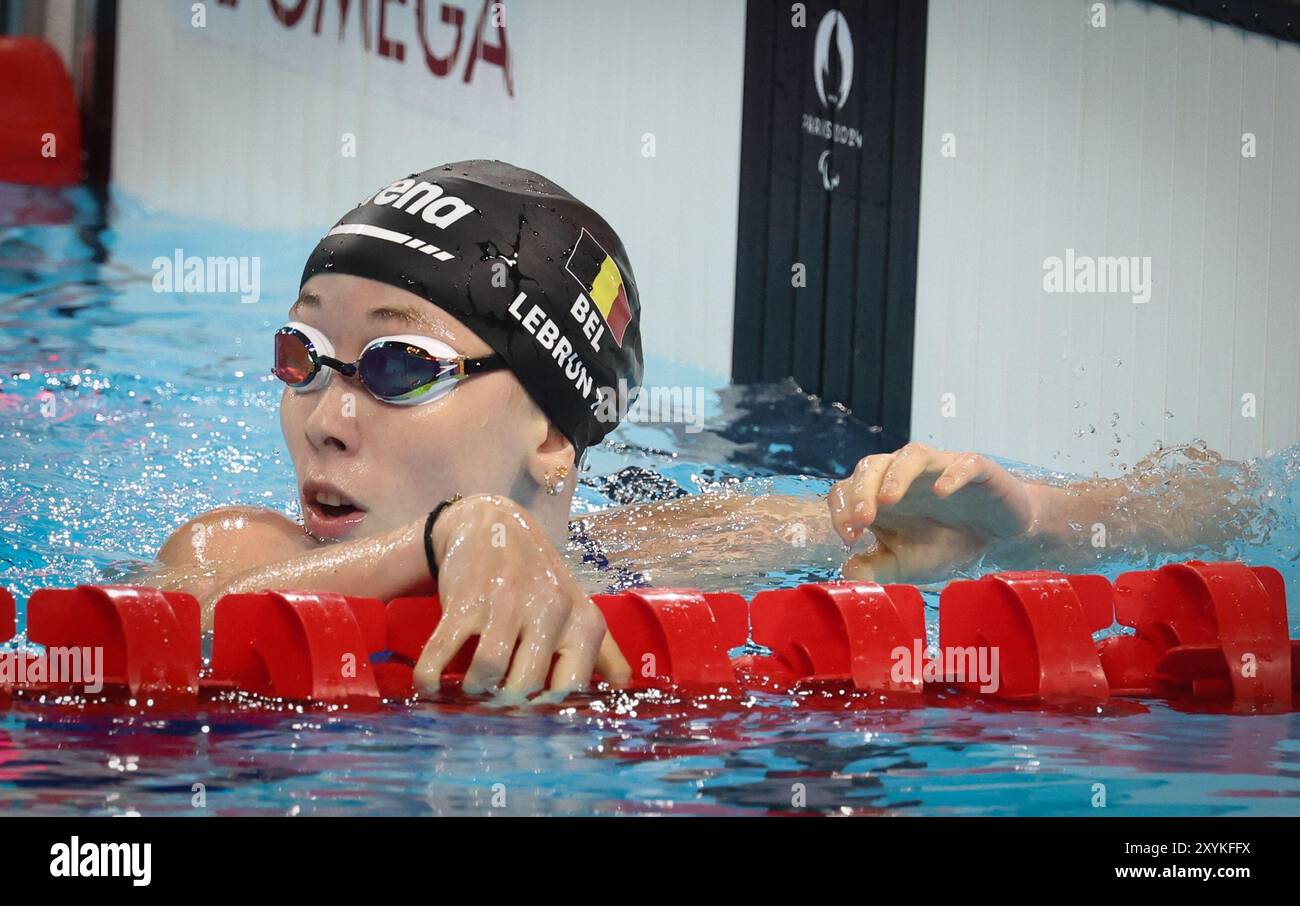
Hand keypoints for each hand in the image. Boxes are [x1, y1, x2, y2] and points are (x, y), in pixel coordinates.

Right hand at [413, 494, 631, 698]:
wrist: (495, 524)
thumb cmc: (540, 577)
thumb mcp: (579, 606)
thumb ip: (604, 649)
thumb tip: (625, 687)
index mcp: (582, 619)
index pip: (572, 685)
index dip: (546, 704)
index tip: (530, 703)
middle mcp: (549, 609)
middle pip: (525, 686)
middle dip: (505, 700)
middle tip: (496, 694)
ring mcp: (506, 603)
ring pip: (488, 673)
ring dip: (473, 689)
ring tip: (472, 684)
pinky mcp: (465, 600)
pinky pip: (442, 654)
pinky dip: (430, 678)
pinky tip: (429, 682)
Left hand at [826, 443, 1044, 582]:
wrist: (998, 538)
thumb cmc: (946, 544)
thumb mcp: (905, 564)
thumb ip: (875, 567)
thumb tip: (847, 574)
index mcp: (880, 497)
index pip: (847, 489)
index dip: (842, 509)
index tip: (850, 538)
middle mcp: (904, 476)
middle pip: (872, 466)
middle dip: (862, 491)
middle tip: (862, 519)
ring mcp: (938, 468)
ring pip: (911, 455)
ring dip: (897, 476)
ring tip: (889, 499)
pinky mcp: (975, 468)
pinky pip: (963, 462)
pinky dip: (951, 474)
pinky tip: (943, 492)